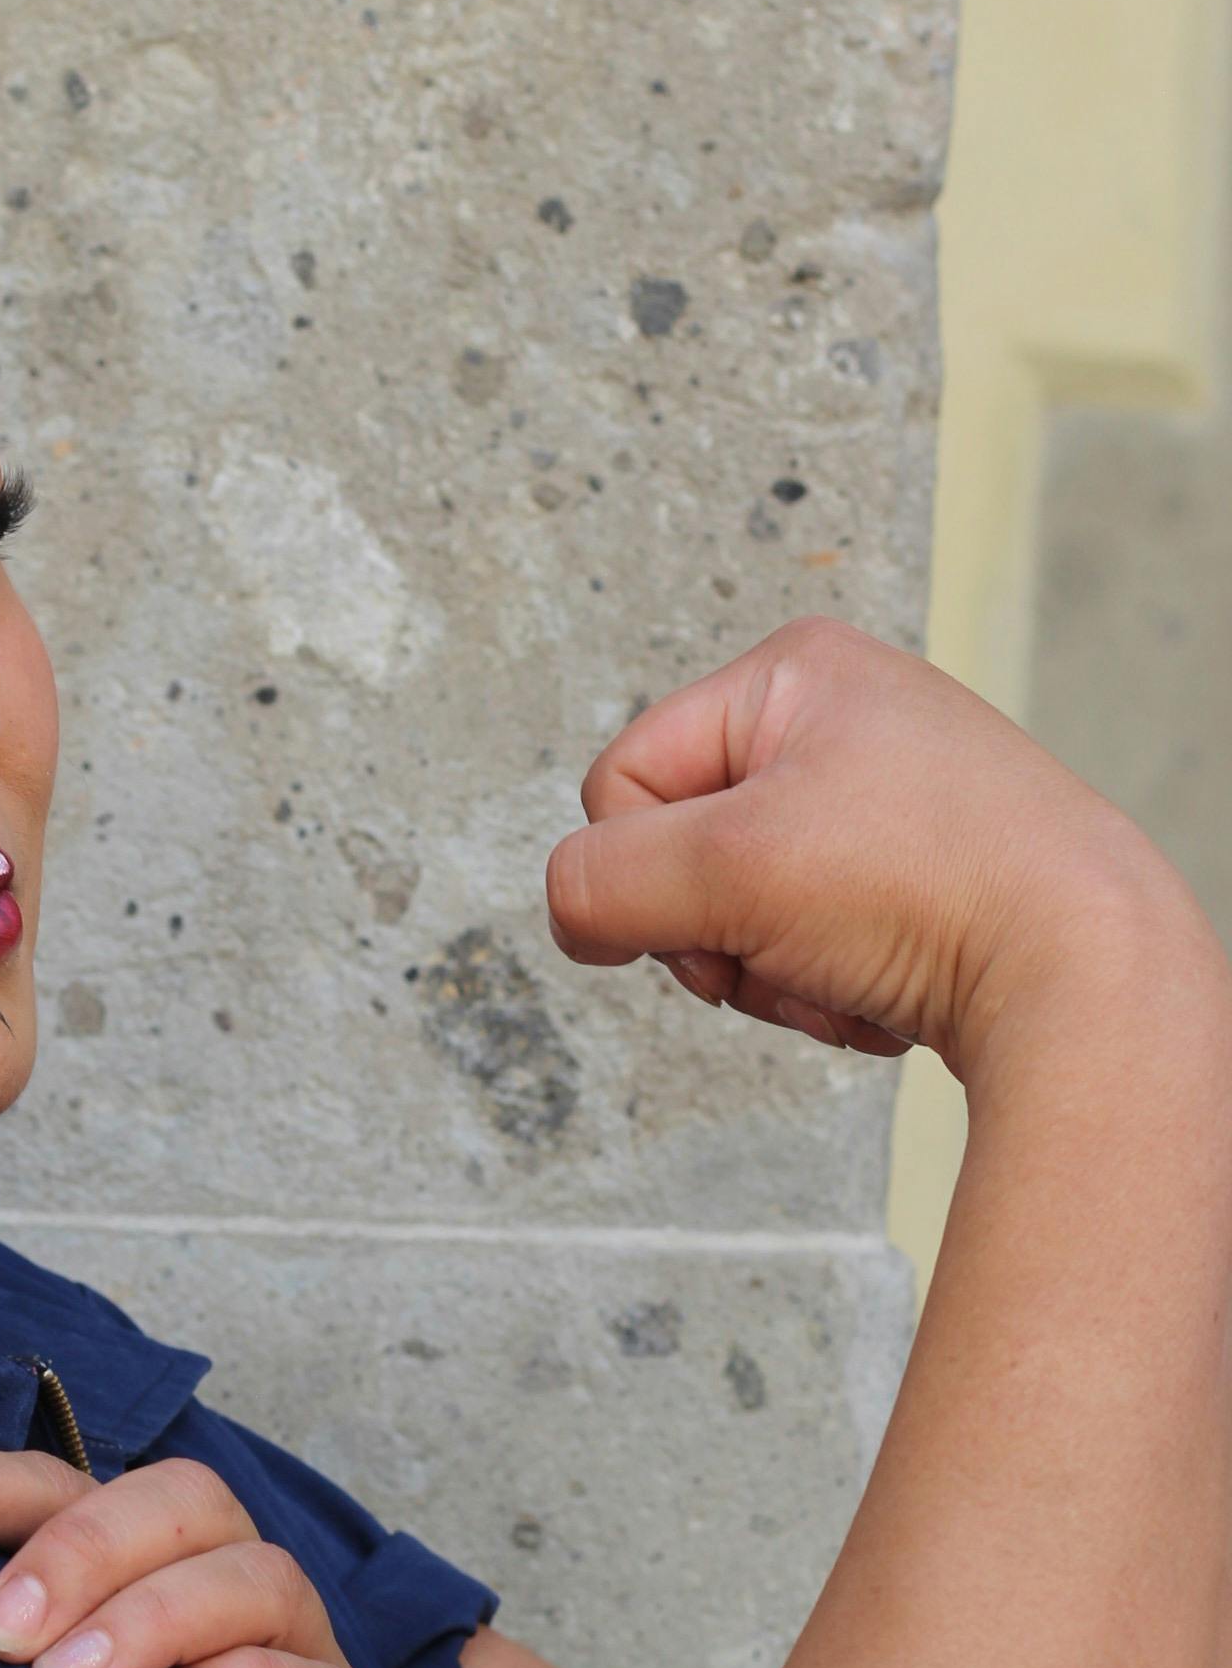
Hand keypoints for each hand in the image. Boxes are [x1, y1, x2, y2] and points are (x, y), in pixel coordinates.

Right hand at [547, 618, 1196, 1076]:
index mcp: (794, 672)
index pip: (625, 779)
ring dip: (774, 975)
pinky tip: (888, 996)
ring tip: (849, 981)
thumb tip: (572, 912)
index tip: (711, 925)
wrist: (1094, 978)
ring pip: (745, 912)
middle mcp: (845, 719)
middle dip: (722, 935)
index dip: (641, 873)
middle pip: (684, 853)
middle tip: (788, 956)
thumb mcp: (732, 870)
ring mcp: (891, 800)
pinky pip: (813, 943)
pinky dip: (830, 989)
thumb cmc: (935, 891)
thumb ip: (604, 883)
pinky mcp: (925, 876)